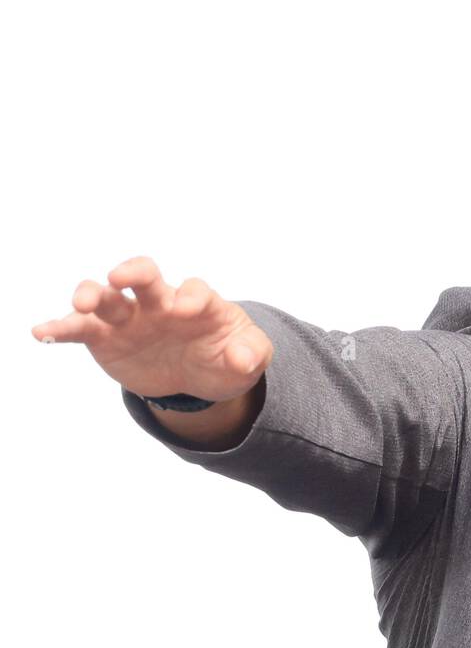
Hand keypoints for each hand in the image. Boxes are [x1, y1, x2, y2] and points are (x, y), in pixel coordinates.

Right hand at [30, 255, 272, 402]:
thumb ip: (252, 353)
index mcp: (200, 303)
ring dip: (91, 294)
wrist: (201, 376)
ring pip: (107, 297)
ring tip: (81, 304)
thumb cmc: (226, 356)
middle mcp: (161, 302)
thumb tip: (243, 356)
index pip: (196, 290)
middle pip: (145, 276)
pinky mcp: (107, 338)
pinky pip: (80, 329)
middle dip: (134, 271)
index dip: (192, 296)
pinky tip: (41, 331)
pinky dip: (60, 328)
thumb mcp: (251, 358)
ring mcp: (131, 318)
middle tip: (122, 277)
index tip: (187, 309)